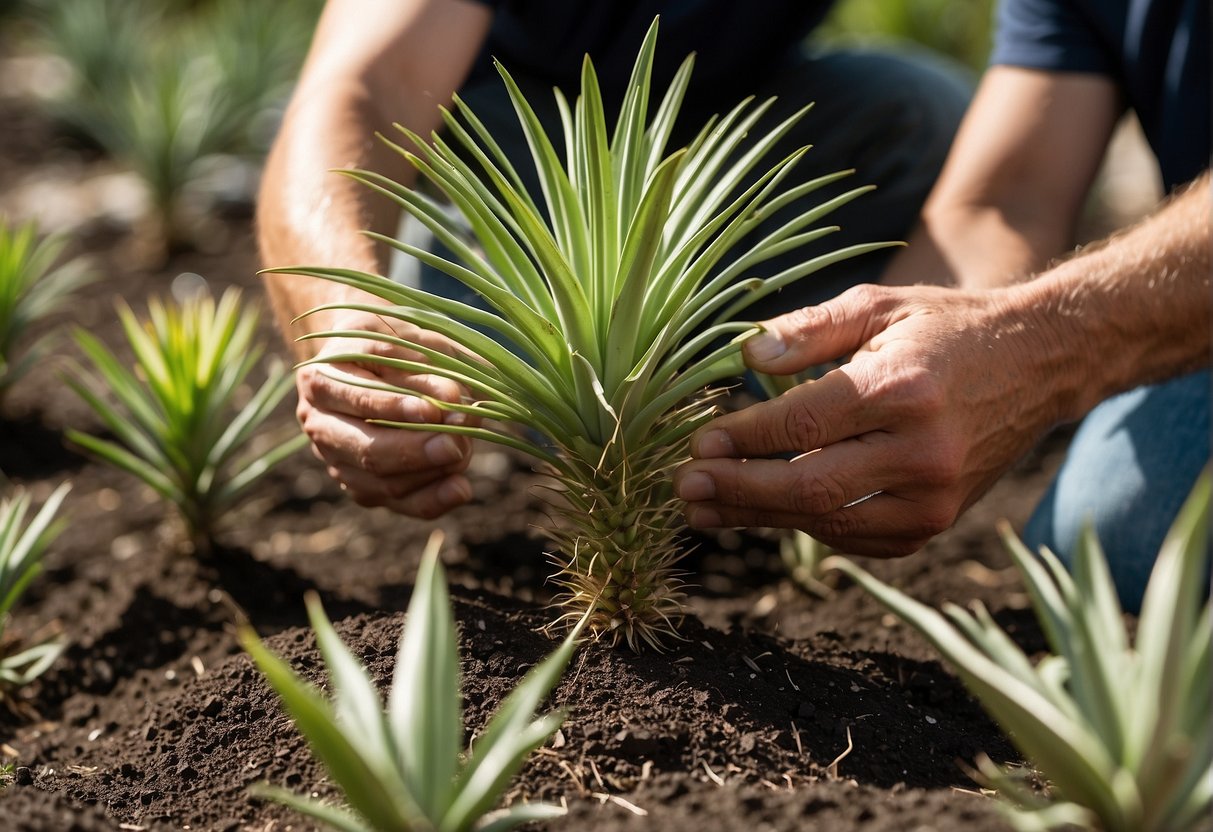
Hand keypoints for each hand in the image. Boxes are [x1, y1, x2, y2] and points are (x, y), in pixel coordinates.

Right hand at [295, 310, 478, 517]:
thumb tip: (454, 400)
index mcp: (321, 378)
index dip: (395, 407)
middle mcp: (319, 423)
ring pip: (380, 481)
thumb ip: (433, 366)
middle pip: (365, 448)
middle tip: (454, 445)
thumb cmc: (398, 343)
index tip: (434, 410)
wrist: (376, 364)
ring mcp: (337, 459)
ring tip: (464, 451)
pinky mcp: (361, 485)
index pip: (357, 398)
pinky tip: (461, 489)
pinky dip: (431, 499)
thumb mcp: (412, 338)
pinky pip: (395, 502)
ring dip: (429, 472)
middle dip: (414, 450)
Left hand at [674, 283, 1062, 555]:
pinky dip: (805, 527)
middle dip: (737, 490)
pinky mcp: (937, 524)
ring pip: (826, 522)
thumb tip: (744, 356)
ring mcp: (935, 498)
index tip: (697, 442)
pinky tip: (763, 511)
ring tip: (706, 507)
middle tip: (684, 488)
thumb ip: (809, 329)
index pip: (802, 424)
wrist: (1038, 364)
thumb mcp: (878, 305)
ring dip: (759, 516)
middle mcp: (923, 452)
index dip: (743, 439)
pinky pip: (855, 538)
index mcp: (903, 389)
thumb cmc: (945, 329)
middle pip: (808, 487)